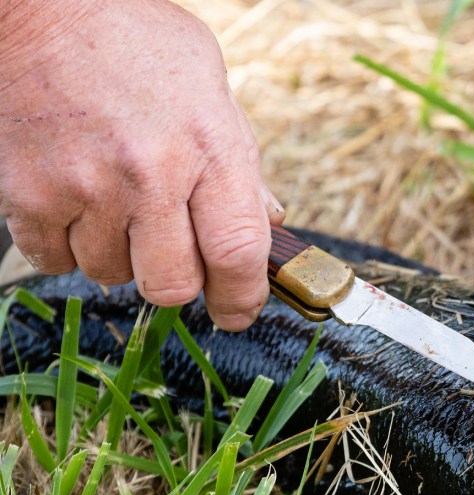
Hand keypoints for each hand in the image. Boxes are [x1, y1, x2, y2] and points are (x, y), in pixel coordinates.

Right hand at [0, 0, 282, 330]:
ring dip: (117, 255)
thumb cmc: (132, 42)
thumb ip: (238, 162)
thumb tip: (268, 221)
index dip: (242, 297)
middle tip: (169, 255)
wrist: (38, 7)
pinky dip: (64, 245)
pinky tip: (73, 202)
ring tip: (113, 204)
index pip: (239, 253)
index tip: (237, 310)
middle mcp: (151, 173)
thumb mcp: (210, 88)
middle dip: (176, 282)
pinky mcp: (29, 193)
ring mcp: (86, 186)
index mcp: (209, 146)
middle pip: (172, 284)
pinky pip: (53, 260)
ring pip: (110, 273)